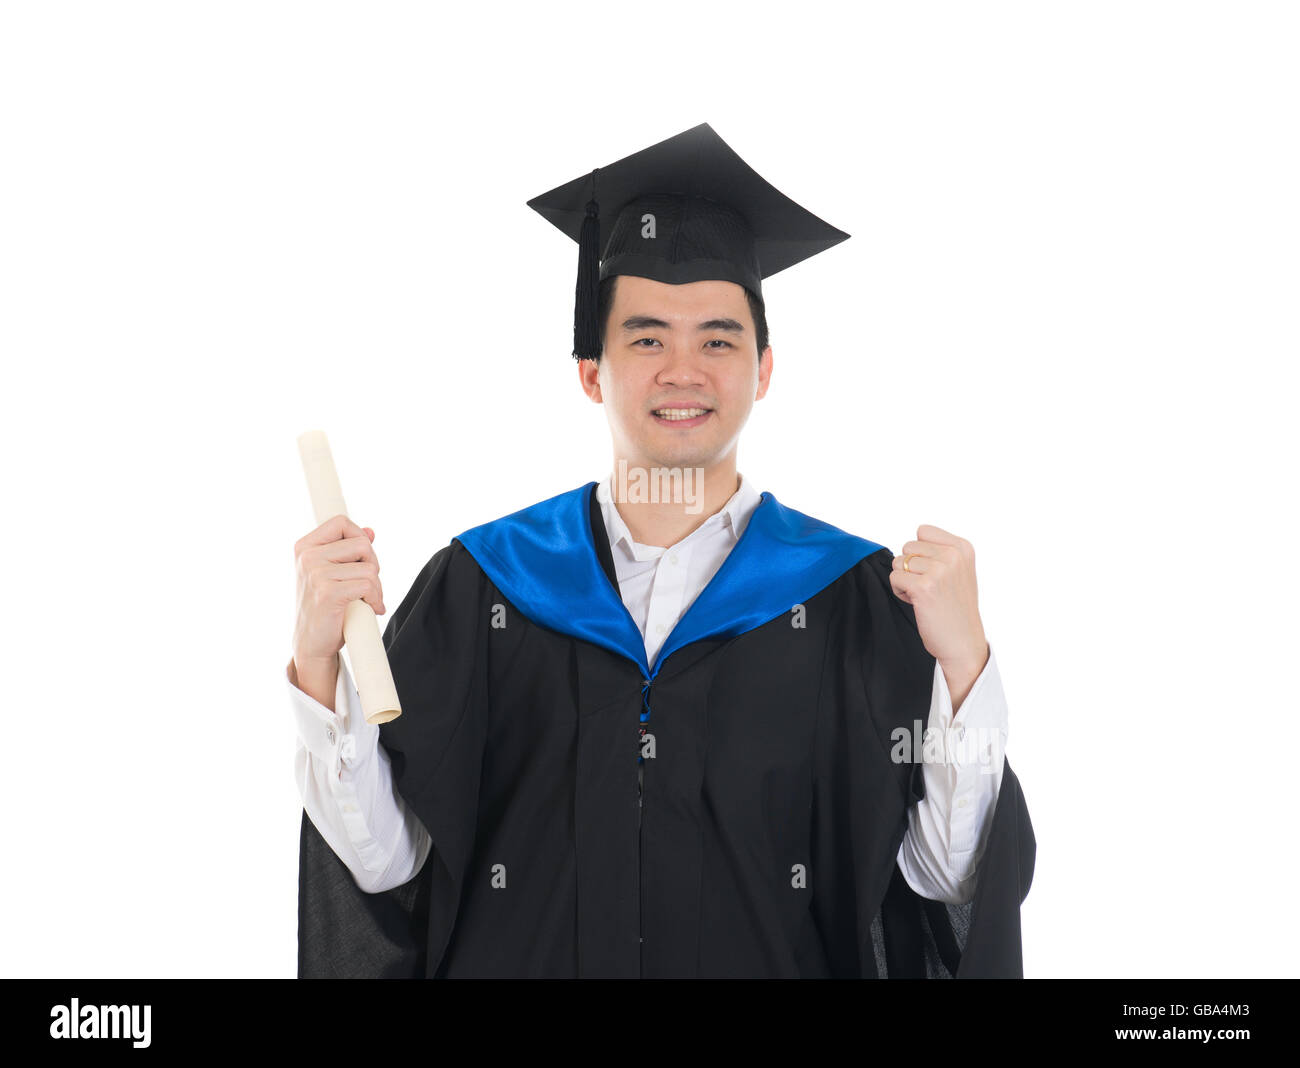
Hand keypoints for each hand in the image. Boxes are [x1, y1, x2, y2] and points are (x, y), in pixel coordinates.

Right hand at [292, 514, 385, 669]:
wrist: (311, 644)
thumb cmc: (324, 607)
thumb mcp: (332, 573)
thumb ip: (348, 551)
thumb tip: (371, 531)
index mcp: (305, 547)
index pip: (341, 522)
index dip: (360, 537)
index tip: (361, 560)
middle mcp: (307, 557)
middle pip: (362, 544)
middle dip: (373, 565)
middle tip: (368, 586)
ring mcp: (316, 573)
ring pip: (370, 568)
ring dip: (377, 587)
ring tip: (367, 600)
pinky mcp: (328, 592)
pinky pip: (368, 586)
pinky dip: (376, 599)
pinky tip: (371, 609)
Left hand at [888, 524, 987, 673]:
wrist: (963, 642)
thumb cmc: (956, 608)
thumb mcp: (959, 571)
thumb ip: (939, 552)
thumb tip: (909, 543)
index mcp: (962, 547)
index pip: (922, 531)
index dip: (920, 553)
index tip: (935, 573)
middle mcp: (953, 556)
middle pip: (907, 547)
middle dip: (911, 568)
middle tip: (929, 588)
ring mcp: (939, 570)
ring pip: (898, 563)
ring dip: (905, 581)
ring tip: (924, 596)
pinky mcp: (924, 587)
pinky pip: (894, 578)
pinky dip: (900, 592)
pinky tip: (918, 603)